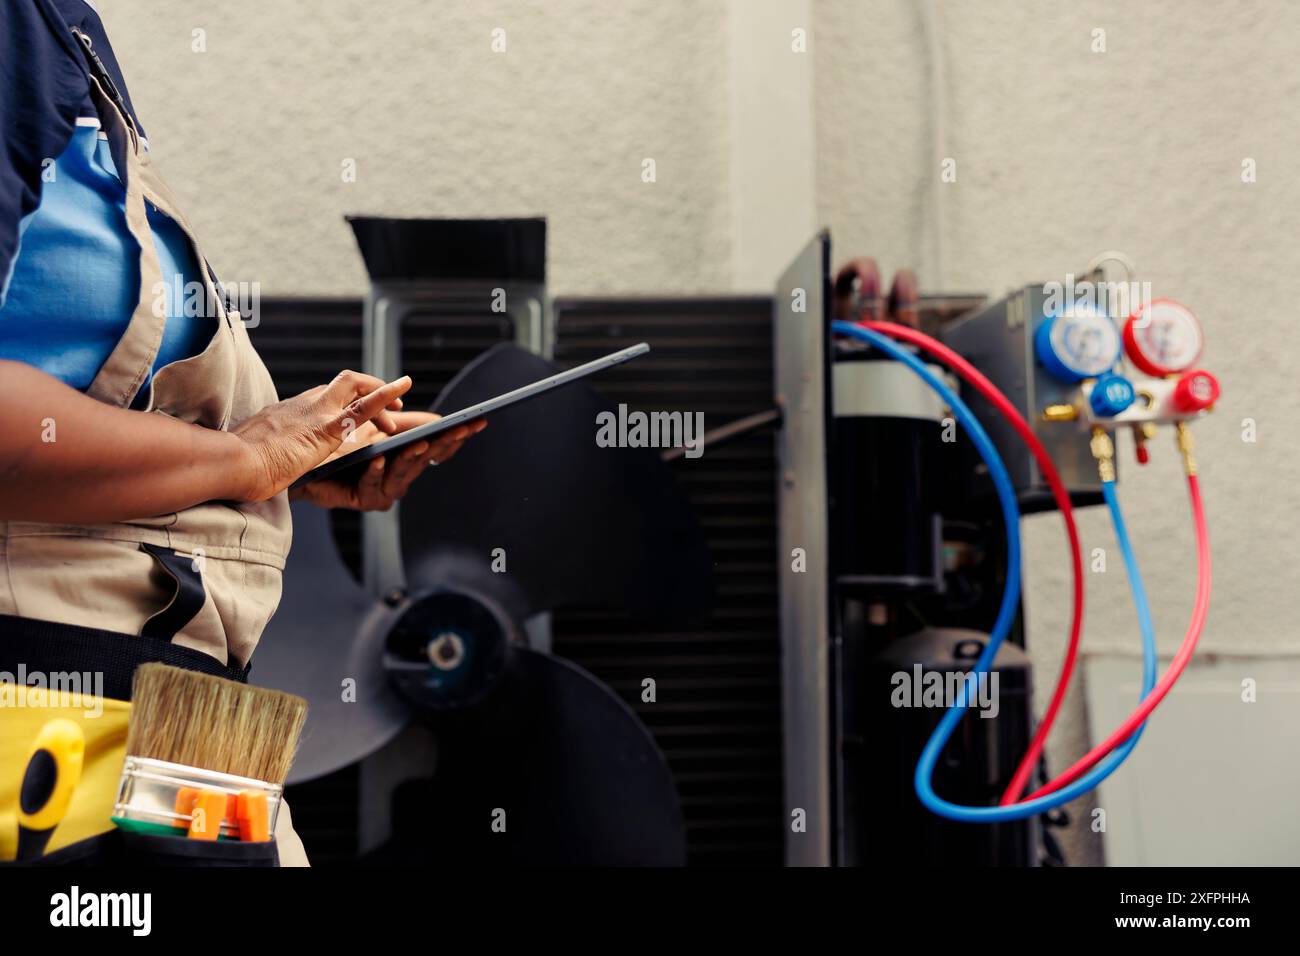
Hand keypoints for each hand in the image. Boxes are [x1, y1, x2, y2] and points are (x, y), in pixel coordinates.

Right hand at [230, 370, 412, 501]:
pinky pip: (363, 407)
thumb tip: (260, 464)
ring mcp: (314, 413)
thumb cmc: (235, 467)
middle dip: (367, 391)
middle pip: (341, 385)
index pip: (318, 398)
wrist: (231, 463)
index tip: (349, 414)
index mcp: (284, 412)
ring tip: (398, 412)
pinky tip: (403, 388)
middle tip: (387, 412)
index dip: (340, 403)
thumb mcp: (252, 453)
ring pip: (354, 386)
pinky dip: (385, 395)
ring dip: (380, 395)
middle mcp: (301, 404)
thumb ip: (264, 451)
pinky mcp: (326, 428)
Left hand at [289, 411, 486, 510]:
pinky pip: (370, 486)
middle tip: (461, 430)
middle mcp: (398, 474)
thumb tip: (435, 420)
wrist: (301, 463)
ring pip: (402, 473)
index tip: (477, 422)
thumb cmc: (338, 443)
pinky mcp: (359, 498)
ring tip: (420, 443)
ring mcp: (381, 488)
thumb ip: (404, 424)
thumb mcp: (376, 427)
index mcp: (406, 456)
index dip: (456, 435)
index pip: (437, 445)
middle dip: (444, 443)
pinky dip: (375, 472)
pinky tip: (379, 459)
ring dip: (411, 457)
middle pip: (426, 458)